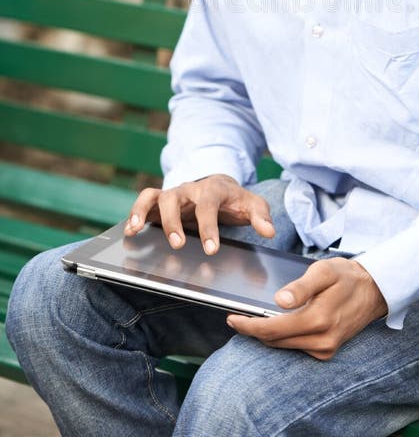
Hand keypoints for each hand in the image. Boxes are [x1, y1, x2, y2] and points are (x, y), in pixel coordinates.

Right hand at [124, 174, 274, 253]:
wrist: (220, 187)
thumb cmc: (235, 201)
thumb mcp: (251, 205)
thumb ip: (261, 216)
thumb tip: (269, 232)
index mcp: (213, 189)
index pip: (208, 204)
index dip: (208, 226)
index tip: (210, 249)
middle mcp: (190, 189)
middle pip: (176, 197)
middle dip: (174, 222)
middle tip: (179, 245)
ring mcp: (173, 194)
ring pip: (155, 196)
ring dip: (144, 211)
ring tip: (136, 230)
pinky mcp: (161, 201)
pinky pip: (144, 200)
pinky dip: (134, 212)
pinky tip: (130, 231)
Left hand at [227, 257, 387, 359]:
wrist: (374, 290)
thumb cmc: (346, 276)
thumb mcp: (324, 271)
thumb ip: (301, 287)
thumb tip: (279, 300)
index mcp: (318, 319)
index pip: (273, 329)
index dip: (249, 326)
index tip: (232, 318)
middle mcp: (322, 340)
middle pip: (275, 341)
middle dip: (253, 331)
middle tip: (235, 318)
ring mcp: (325, 348)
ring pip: (284, 346)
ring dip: (266, 335)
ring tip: (252, 319)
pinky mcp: (327, 351)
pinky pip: (296, 347)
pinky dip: (282, 338)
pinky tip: (277, 325)